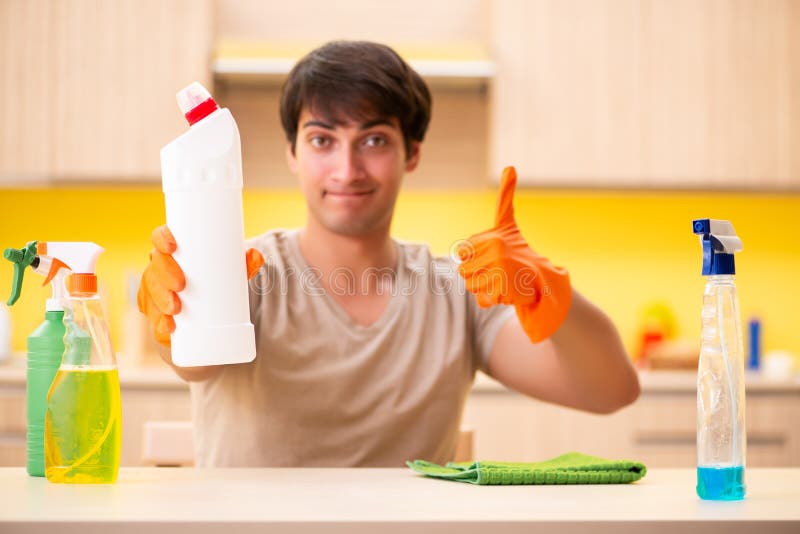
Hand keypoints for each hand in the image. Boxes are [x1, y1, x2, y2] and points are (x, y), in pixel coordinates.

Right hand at [137, 225, 264, 345]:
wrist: (207, 315)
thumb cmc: (215, 282)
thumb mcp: (230, 273)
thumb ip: (245, 264)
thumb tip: (256, 256)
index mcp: (173, 252)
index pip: (160, 237)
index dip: (162, 238)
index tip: (172, 247)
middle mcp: (159, 268)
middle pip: (155, 265)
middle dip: (164, 274)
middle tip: (180, 285)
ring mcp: (153, 290)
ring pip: (150, 290)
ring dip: (160, 299)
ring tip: (175, 309)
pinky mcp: (154, 312)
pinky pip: (152, 315)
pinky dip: (160, 322)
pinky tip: (168, 327)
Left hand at [457, 166, 571, 341]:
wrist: (544, 280)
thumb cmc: (520, 252)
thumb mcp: (508, 223)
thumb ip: (505, 198)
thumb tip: (510, 167)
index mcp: (491, 237)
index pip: (461, 254)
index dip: (475, 260)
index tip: (494, 256)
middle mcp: (495, 250)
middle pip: (463, 271)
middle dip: (479, 276)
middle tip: (499, 271)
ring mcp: (499, 268)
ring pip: (471, 286)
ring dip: (485, 289)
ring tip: (503, 280)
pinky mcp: (503, 287)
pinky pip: (482, 299)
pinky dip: (492, 300)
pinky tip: (506, 292)